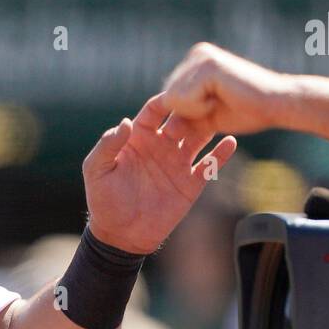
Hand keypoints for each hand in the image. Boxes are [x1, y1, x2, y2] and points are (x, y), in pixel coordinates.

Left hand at [83, 92, 236, 253]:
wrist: (121, 236)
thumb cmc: (104, 201)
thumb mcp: (97, 170)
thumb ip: (108, 145)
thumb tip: (126, 122)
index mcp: (138, 138)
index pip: (154, 111)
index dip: (166, 100)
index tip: (180, 92)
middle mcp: (160, 146)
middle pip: (182, 120)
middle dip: (193, 109)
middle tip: (208, 99)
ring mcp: (177, 163)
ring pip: (199, 137)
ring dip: (210, 126)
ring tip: (224, 114)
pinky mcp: (191, 183)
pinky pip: (210, 164)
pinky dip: (221, 153)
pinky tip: (231, 141)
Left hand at [160, 43, 290, 134]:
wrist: (277, 104)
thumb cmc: (247, 111)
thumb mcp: (208, 117)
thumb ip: (185, 118)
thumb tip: (165, 130)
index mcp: (196, 62)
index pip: (169, 96)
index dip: (186, 113)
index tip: (213, 108)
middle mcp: (197, 54)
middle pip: (168, 97)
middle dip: (190, 112)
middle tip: (218, 104)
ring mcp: (201, 56)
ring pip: (173, 98)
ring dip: (196, 111)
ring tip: (220, 100)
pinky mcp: (207, 65)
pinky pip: (184, 99)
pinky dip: (201, 108)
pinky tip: (221, 98)